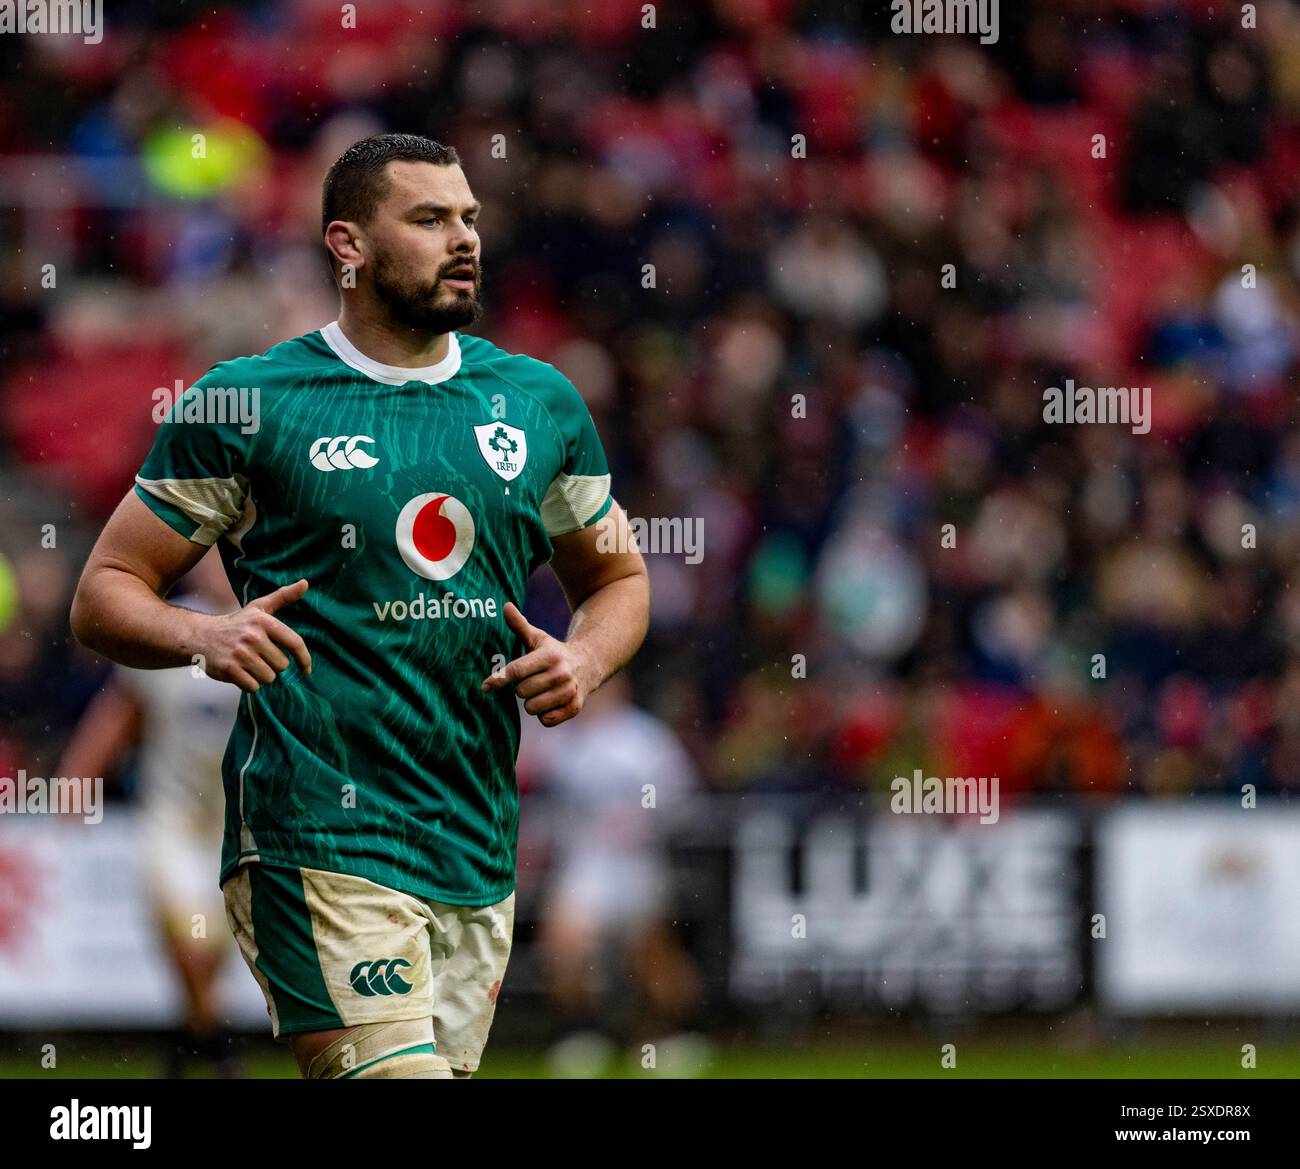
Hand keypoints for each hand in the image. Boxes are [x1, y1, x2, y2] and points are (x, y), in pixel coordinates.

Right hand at [193, 579, 311, 691]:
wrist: (200, 636)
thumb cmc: (236, 623)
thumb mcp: (259, 608)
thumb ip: (283, 597)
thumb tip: (306, 583)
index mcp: (264, 621)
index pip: (295, 643)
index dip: (304, 659)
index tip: (306, 670)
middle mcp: (253, 636)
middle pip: (282, 665)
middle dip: (273, 665)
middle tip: (258, 656)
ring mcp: (240, 653)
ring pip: (268, 677)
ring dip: (261, 676)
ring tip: (248, 664)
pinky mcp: (229, 669)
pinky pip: (253, 687)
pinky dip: (249, 684)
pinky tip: (239, 672)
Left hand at [481, 602, 591, 726]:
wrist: (589, 664)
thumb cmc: (554, 652)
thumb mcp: (538, 638)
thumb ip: (519, 625)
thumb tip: (505, 605)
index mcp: (549, 655)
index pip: (517, 670)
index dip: (499, 679)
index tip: (485, 686)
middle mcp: (561, 673)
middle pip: (522, 691)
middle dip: (522, 688)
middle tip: (533, 680)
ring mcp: (569, 691)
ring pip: (532, 708)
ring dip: (533, 702)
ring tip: (543, 691)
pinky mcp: (575, 707)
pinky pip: (546, 720)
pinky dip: (545, 715)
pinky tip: (552, 702)